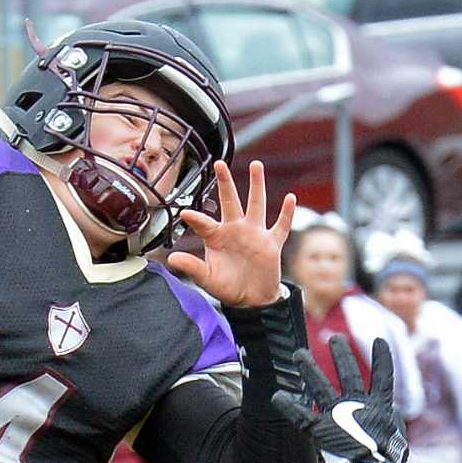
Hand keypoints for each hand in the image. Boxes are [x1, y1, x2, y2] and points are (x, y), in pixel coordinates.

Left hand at [167, 160, 294, 308]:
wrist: (251, 299)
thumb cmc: (227, 287)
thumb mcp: (207, 279)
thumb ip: (192, 268)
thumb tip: (171, 259)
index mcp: (217, 237)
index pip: (204, 224)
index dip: (195, 219)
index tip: (185, 214)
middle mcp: (235, 229)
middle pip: (230, 201)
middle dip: (225, 182)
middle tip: (219, 163)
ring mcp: (254, 233)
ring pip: (256, 204)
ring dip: (257, 185)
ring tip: (256, 165)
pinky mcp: (271, 243)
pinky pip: (281, 226)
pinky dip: (287, 213)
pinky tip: (290, 198)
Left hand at [272, 335, 408, 462]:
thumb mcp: (397, 441)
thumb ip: (391, 425)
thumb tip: (389, 418)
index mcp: (379, 408)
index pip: (383, 377)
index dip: (382, 358)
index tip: (380, 341)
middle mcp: (357, 405)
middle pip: (348, 373)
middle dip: (341, 354)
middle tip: (335, 338)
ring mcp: (337, 415)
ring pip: (320, 385)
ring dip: (308, 368)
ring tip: (299, 353)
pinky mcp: (320, 430)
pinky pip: (300, 415)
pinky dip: (288, 405)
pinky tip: (276, 396)